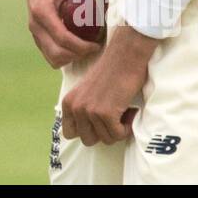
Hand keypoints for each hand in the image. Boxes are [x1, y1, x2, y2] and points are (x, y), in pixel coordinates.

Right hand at [25, 0, 104, 68]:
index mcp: (42, 10)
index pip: (62, 37)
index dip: (81, 46)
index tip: (96, 45)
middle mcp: (34, 24)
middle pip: (57, 52)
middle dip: (78, 54)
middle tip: (94, 47)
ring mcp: (34, 33)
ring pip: (52, 58)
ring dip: (71, 58)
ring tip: (85, 48)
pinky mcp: (36, 38)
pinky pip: (50, 56)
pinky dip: (64, 57)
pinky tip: (76, 48)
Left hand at [60, 26, 156, 145]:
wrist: (124, 57)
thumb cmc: (110, 72)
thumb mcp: (86, 91)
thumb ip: (82, 108)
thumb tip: (88, 130)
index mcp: (68, 102)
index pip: (69, 133)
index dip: (87, 130)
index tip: (99, 120)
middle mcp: (75, 108)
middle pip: (88, 140)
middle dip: (103, 132)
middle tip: (114, 117)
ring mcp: (89, 111)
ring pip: (106, 139)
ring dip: (118, 129)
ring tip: (122, 111)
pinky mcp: (105, 113)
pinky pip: (118, 135)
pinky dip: (127, 127)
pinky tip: (129, 112)